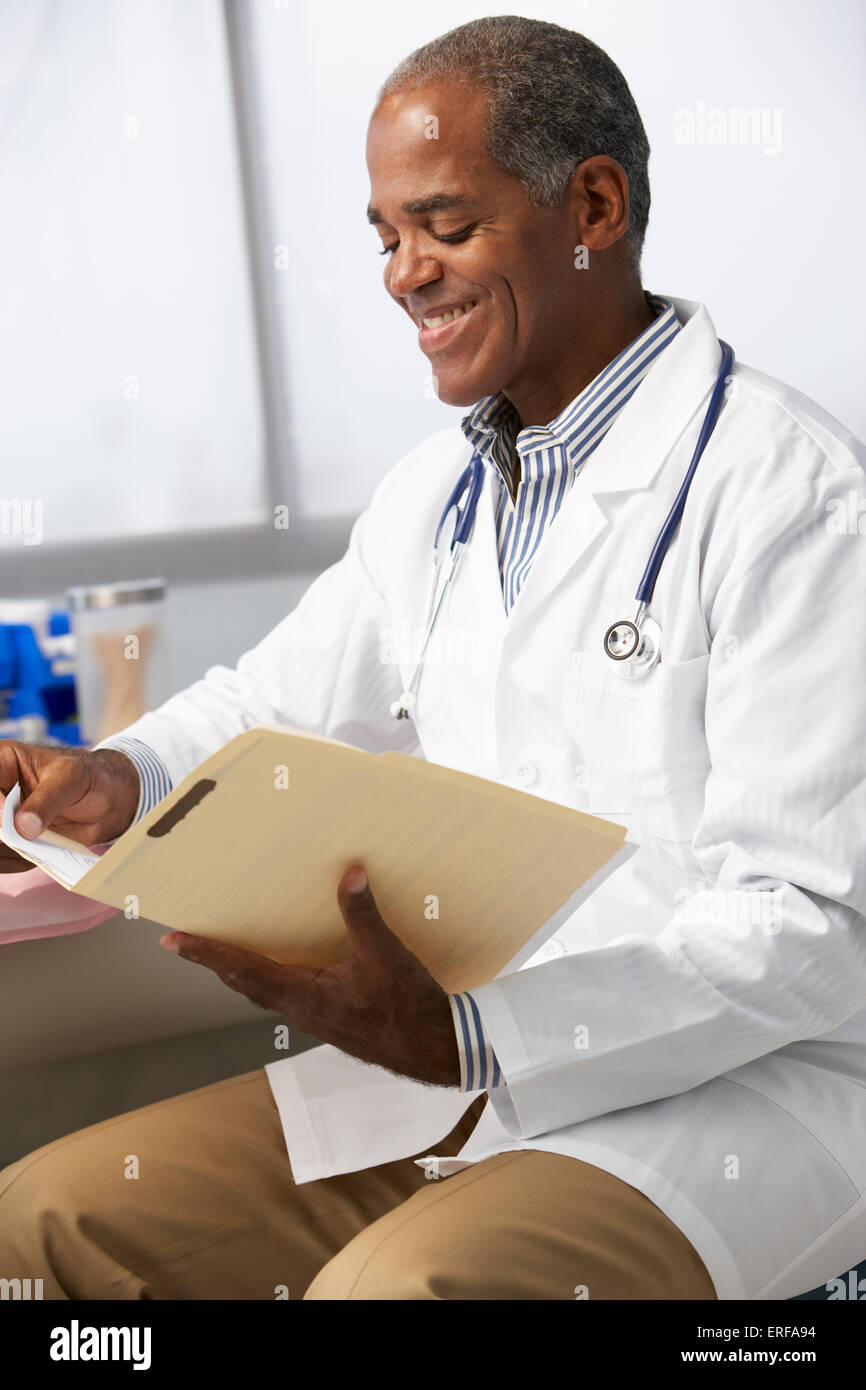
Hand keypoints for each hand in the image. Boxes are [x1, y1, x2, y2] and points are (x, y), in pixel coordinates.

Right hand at [0, 741, 140, 870]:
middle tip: (23, 841)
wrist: (105, 802)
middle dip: (0, 834)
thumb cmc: (88, 778)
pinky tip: (37, 854)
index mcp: (2, 761)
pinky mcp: (7, 838)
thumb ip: (48, 800)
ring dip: (6, 852)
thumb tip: (23, 827)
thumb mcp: (72, 779)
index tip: (8, 823)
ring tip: (38, 845)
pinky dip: (12, 863)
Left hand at [159, 864, 461, 1087]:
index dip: (206, 953)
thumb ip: (363, 915)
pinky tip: (288, 960)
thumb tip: (350, 874)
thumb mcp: (387, 957)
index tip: (172, 940)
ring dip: (242, 968)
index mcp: (302, 996)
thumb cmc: (408, 1010)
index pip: (242, 969)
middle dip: (215, 960)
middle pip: (243, 981)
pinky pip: (287, 992)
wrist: (434, 1050)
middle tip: (189, 940)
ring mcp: (314, 1016)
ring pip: (264, 989)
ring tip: (227, 946)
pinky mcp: (330, 1017)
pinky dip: (272, 974)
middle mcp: (299, 1009)